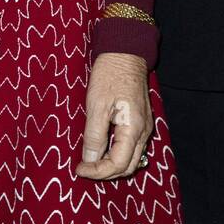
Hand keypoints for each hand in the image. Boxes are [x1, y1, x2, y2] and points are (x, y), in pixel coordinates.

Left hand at [76, 52, 153, 180]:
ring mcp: (144, 126)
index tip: (79, 168)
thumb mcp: (97, 105)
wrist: (125, 51)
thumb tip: (90, 160)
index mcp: (133, 129)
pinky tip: (103, 147)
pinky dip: (117, 153)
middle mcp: (144, 132)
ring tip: (91, 159)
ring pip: (131, 158)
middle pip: (127, 167)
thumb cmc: (110, 75)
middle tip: (84, 167)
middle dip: (105, 172)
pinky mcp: (141, 120)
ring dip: (111, 164)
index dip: (97, 172)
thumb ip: (94, 136)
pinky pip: (132, 146)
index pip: (117, 165)